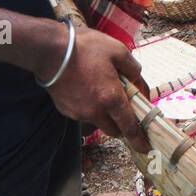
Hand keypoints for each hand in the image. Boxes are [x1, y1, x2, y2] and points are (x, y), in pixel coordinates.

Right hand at [42, 23, 149, 153]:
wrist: (51, 51)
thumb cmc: (86, 48)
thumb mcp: (117, 51)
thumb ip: (132, 68)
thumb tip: (138, 81)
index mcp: (112, 98)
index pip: (129, 126)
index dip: (138, 138)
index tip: (144, 147)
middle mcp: (96, 111)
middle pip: (114, 130)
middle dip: (122, 126)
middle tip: (125, 112)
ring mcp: (79, 113)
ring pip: (98, 122)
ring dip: (105, 115)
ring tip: (103, 94)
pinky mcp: (66, 110)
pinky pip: (83, 114)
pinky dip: (89, 108)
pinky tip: (86, 91)